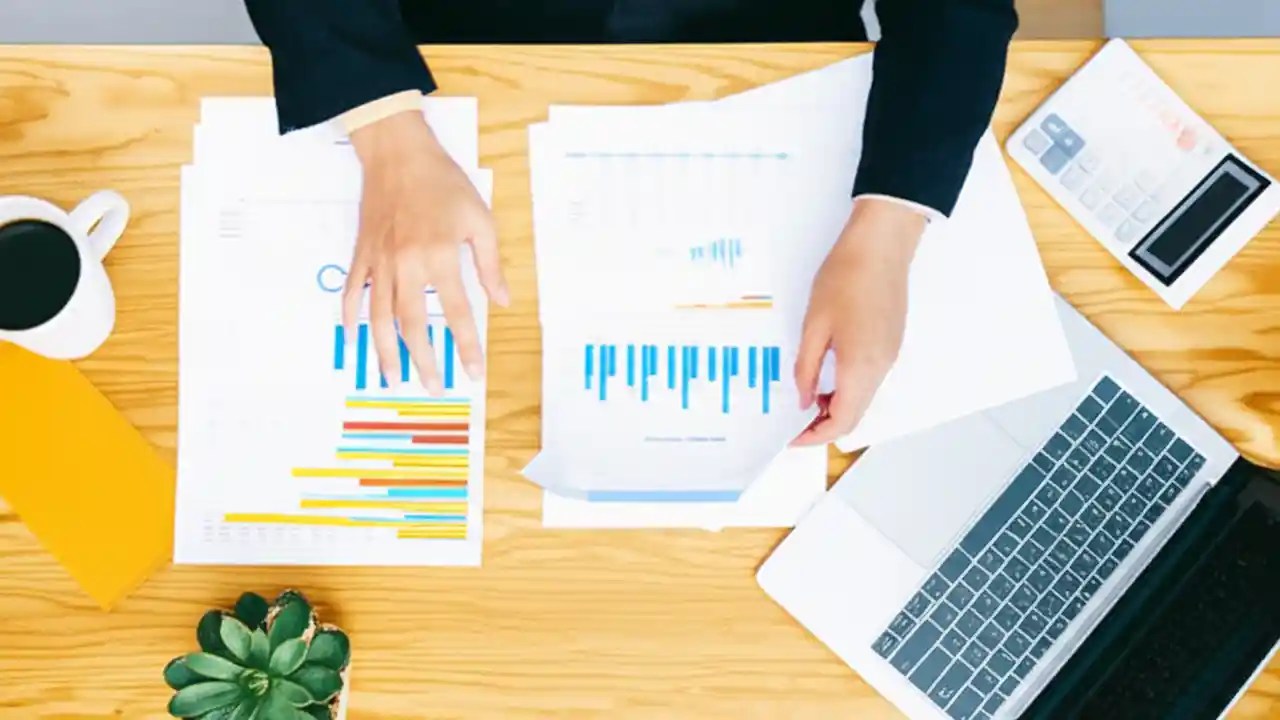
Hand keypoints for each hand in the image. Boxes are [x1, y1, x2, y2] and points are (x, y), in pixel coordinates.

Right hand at [347, 110, 507, 393]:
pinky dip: (351, 317)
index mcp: (440, 257)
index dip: (467, 347)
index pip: (457, 314)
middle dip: (424, 361)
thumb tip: (501, 301)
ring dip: (385, 352)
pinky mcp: (362, 255)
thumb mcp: (480, 219)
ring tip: (392, 378)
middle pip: (414, 325)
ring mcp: (380, 262)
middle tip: (434, 388)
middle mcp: (407, 265)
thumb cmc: (443, 184)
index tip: (474, 374)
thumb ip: (489, 265)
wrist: (398, 154)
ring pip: (379, 318)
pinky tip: (353, 337)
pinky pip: (353, 292)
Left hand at [792, 198, 925, 445]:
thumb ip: (807, 368)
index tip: (793, 437)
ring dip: (839, 407)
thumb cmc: (846, 277)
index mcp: (860, 366)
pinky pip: (871, 380)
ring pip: (864, 398)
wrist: (881, 244)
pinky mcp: (892, 344)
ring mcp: (890, 356)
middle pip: (856, 415)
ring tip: (809, 397)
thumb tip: (805, 400)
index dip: (816, 436)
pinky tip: (829, 377)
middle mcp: (881, 367)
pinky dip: (850, 389)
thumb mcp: (814, 325)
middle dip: (826, 426)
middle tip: (797, 423)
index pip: (842, 421)